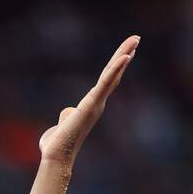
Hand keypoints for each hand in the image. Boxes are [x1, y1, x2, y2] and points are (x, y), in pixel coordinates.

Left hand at [39, 35, 138, 165]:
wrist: (56, 155)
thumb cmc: (58, 144)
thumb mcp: (64, 123)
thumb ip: (68, 116)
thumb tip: (68, 114)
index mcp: (91, 105)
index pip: (106, 81)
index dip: (116, 66)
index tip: (126, 53)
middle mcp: (97, 103)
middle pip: (113, 73)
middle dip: (124, 55)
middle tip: (136, 38)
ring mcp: (96, 103)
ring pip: (112, 75)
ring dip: (123, 56)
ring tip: (135, 40)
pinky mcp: (91, 104)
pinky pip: (105, 84)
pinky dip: (115, 70)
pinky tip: (124, 57)